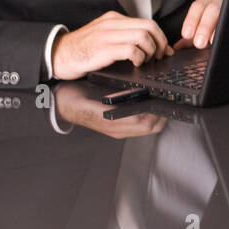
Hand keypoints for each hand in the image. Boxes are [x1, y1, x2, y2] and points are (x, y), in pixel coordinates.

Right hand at [52, 11, 173, 79]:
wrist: (58, 54)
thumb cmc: (82, 49)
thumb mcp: (104, 36)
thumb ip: (125, 36)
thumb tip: (151, 45)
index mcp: (114, 19)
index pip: (147, 22)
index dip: (161, 37)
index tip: (164, 49)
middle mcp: (112, 23)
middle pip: (149, 27)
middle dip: (160, 43)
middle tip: (159, 55)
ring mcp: (107, 35)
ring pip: (143, 36)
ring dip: (150, 51)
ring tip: (145, 60)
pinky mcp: (104, 48)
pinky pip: (131, 49)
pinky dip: (139, 57)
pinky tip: (135, 63)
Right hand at [53, 83, 167, 139]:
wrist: (59, 104)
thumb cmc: (72, 99)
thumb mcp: (90, 100)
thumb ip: (109, 104)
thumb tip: (132, 98)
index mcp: (111, 123)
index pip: (143, 122)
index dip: (156, 113)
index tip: (163, 100)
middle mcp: (116, 129)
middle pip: (149, 127)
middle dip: (162, 116)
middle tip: (168, 101)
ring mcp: (117, 129)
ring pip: (145, 128)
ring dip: (157, 118)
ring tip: (162, 102)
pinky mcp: (117, 126)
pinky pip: (138, 126)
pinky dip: (148, 117)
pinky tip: (149, 105)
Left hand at [174, 0, 224, 50]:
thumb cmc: (219, 20)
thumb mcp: (204, 25)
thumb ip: (192, 34)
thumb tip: (177, 47)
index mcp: (209, 1)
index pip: (198, 7)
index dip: (191, 20)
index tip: (187, 35)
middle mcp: (222, 0)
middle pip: (212, 9)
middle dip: (204, 27)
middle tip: (199, 43)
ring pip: (226, 13)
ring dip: (218, 30)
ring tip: (212, 42)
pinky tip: (227, 39)